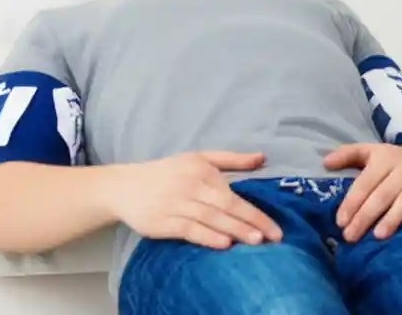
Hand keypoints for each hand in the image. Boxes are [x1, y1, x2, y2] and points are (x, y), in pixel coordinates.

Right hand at [112, 151, 282, 248]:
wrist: (125, 186)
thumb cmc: (168, 173)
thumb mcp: (199, 158)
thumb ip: (232, 160)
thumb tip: (263, 158)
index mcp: (202, 169)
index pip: (234, 195)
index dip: (255, 212)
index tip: (275, 228)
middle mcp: (190, 185)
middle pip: (225, 206)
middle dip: (250, 222)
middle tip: (272, 237)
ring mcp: (176, 204)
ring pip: (210, 219)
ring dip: (234, 230)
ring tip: (255, 241)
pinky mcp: (162, 222)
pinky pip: (188, 230)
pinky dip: (207, 236)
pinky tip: (223, 243)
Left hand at [324, 142, 401, 242]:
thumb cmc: (396, 160)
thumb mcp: (373, 151)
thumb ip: (348, 155)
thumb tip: (324, 163)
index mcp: (385, 159)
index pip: (366, 182)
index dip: (352, 202)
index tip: (340, 221)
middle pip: (383, 195)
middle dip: (365, 216)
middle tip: (350, 236)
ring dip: (392, 218)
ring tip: (377, 236)